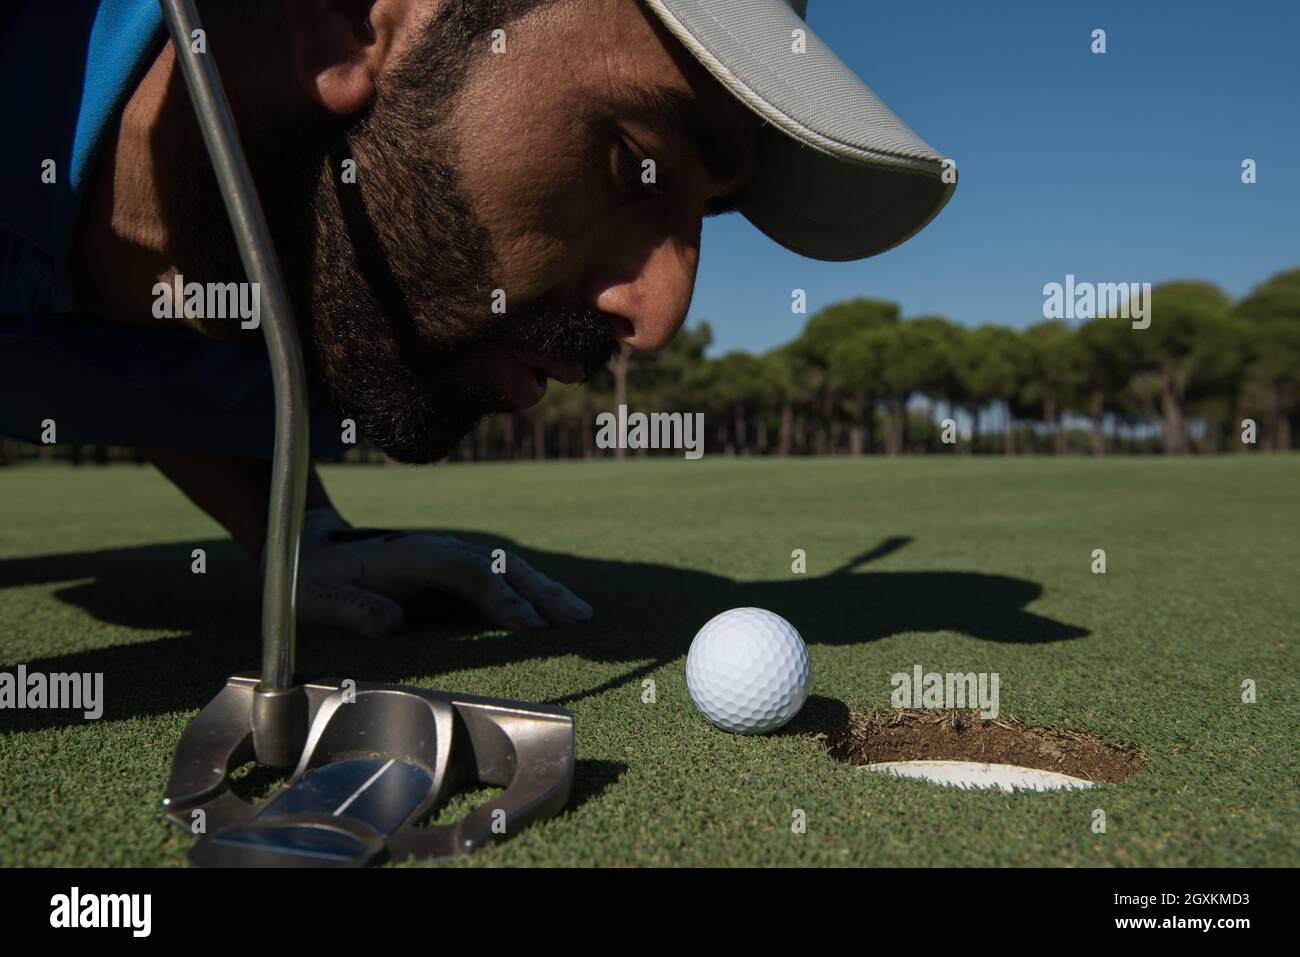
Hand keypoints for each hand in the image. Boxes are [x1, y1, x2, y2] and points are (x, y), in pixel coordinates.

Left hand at [294, 507, 592, 638]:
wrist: (311, 548)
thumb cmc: (315, 580)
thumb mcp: (319, 598)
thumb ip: (352, 610)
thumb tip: (390, 623)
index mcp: (411, 554)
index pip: (467, 571)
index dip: (499, 597)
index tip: (530, 626)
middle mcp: (440, 549)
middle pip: (500, 566)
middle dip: (541, 593)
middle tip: (578, 622)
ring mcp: (451, 555)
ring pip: (509, 569)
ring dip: (546, 591)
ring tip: (582, 617)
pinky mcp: (455, 569)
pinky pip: (503, 577)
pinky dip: (534, 591)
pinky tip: (556, 608)